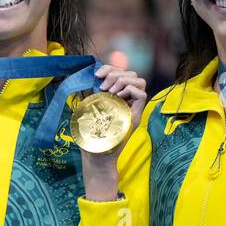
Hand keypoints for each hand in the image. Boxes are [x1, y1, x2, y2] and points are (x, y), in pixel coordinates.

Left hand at [78, 64, 147, 200]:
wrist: (96, 157)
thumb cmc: (90, 136)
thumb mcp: (87, 111)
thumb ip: (89, 96)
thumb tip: (84, 78)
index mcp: (116, 96)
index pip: (121, 73)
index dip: (110, 69)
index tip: (97, 75)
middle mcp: (127, 100)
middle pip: (131, 74)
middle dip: (115, 74)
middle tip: (103, 86)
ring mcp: (133, 108)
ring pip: (139, 81)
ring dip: (123, 81)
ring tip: (110, 91)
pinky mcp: (136, 116)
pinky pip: (142, 94)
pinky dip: (130, 90)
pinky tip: (117, 97)